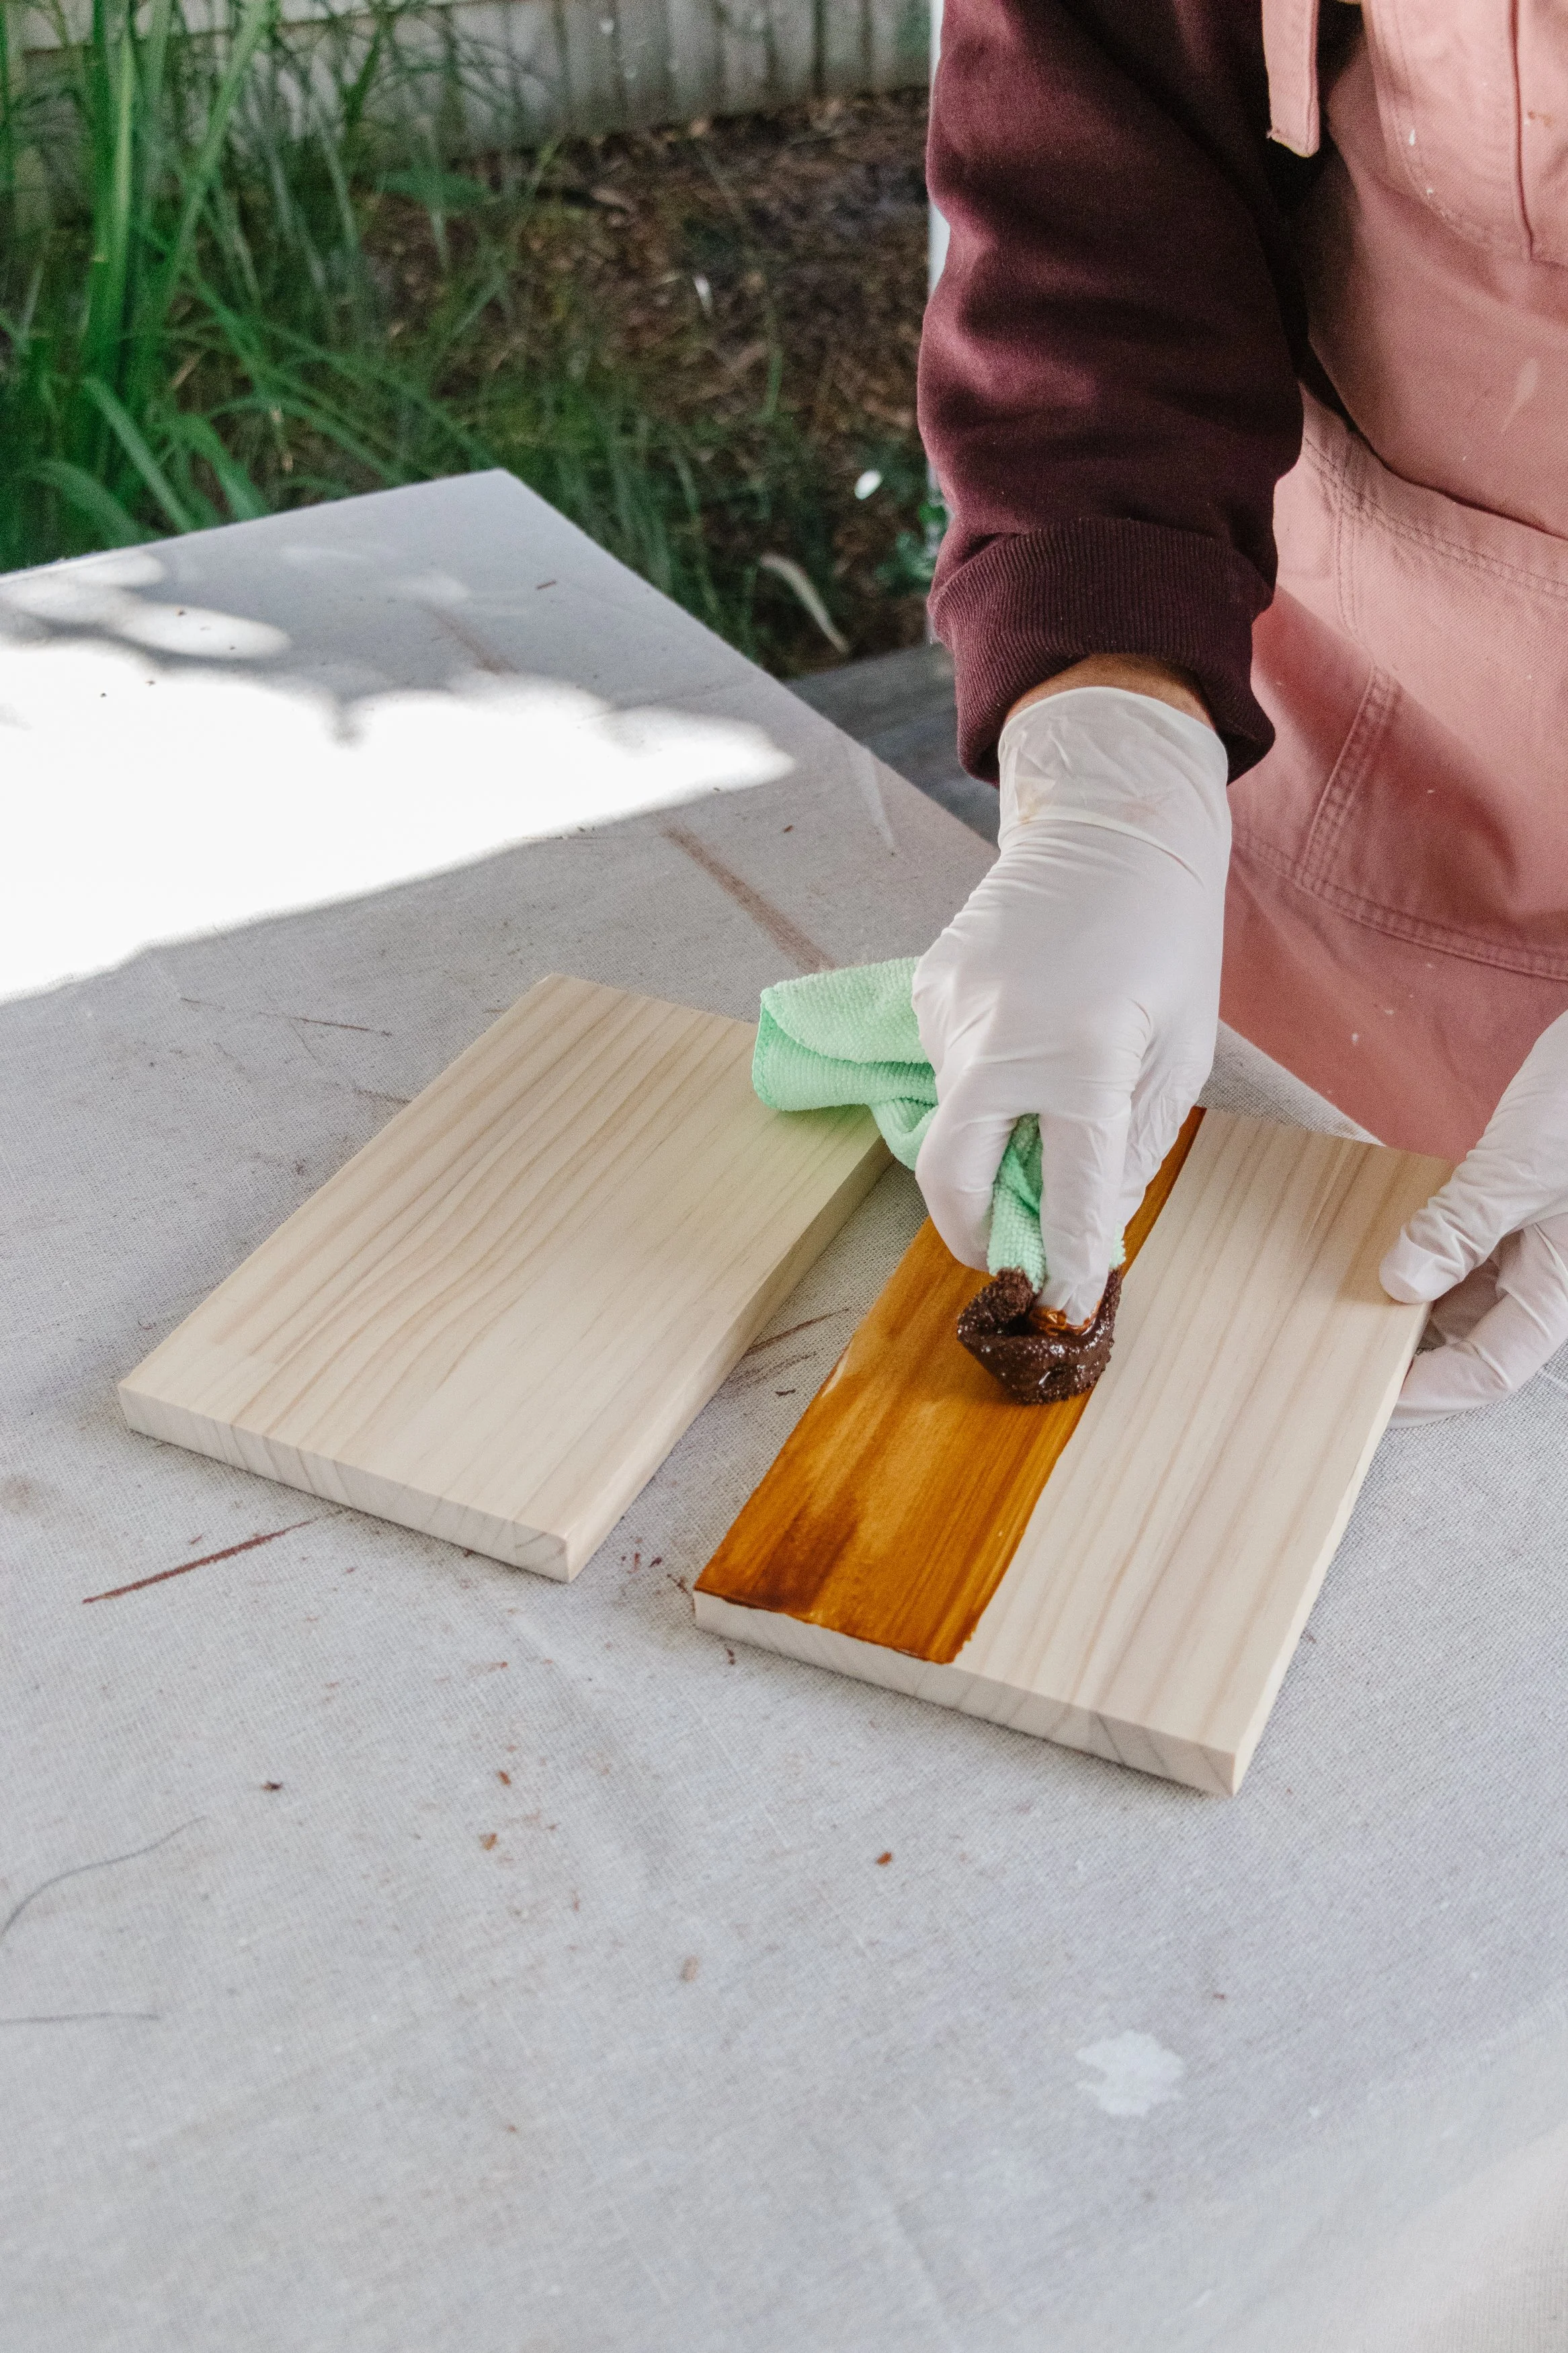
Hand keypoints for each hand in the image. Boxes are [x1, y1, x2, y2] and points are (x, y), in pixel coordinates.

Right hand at [911, 685, 1230, 1321]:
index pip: (1065, 1191)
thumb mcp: (1179, 1050)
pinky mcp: (929, 990)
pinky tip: (1027, 1046)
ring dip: (992, 1147)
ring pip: (953, 1123)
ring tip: (1045, 1114)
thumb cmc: (1164, 938)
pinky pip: (948, 1069)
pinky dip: (983, 1088)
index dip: (1064, 1257)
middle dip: (976, 1234)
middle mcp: (1000, 1036)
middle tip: (1008, 1253)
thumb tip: (1091, 1222)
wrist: (1111, 823)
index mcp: (1081, 1055)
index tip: (1063, 1298)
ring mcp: (951, 1011)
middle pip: (952, 1178)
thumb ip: (1134, 1146)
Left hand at [1381, 1010, 1567, 1423]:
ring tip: (1345, 1297)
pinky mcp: (1520, 1205)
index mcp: (1563, 1289)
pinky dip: (1428, 1251)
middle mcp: (1552, 1275)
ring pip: (1467, 1294)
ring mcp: (1537, 1241)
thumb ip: (1460, 1226)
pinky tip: (1383, 1243)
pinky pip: (1469, 1247)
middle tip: (1340, 1347)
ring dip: (1414, 1298)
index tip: (1370, 1399)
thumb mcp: (1519, 1168)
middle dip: (1412, 1347)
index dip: (1428, 1393)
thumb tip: (1399, 1283)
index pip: (1491, 1371)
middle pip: (1475, 1339)